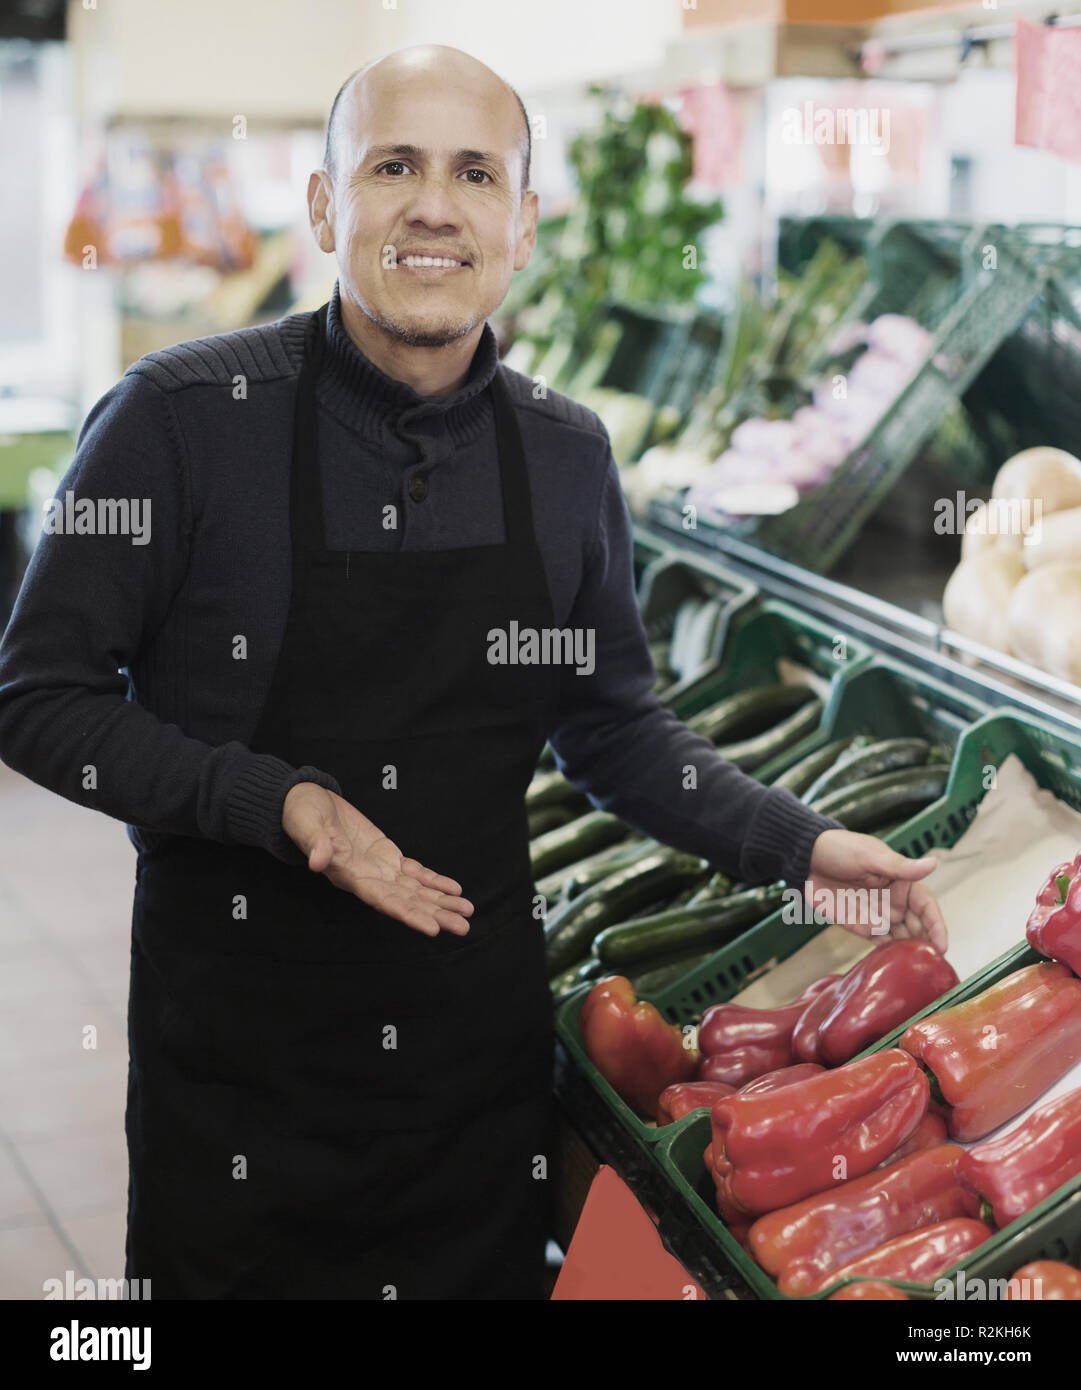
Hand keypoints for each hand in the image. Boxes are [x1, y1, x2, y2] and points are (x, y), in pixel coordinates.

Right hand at [282, 783, 473, 937]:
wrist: (306, 803)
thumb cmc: (302, 815)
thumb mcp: (306, 824)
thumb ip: (314, 843)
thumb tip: (317, 862)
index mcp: (349, 876)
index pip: (383, 900)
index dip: (408, 915)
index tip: (432, 929)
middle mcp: (367, 879)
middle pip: (407, 902)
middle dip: (435, 914)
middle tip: (463, 927)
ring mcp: (379, 868)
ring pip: (415, 890)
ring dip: (441, 902)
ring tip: (467, 911)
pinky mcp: (386, 854)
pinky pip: (414, 871)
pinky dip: (434, 881)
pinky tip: (454, 889)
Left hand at [807, 829, 946, 953]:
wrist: (807, 859)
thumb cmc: (841, 849)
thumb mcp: (871, 856)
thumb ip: (901, 867)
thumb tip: (933, 864)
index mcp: (902, 882)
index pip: (927, 906)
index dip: (936, 925)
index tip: (942, 945)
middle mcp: (895, 901)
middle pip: (918, 927)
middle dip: (926, 944)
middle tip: (931, 963)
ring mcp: (879, 916)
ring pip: (902, 939)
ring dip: (910, 952)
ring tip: (916, 969)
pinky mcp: (862, 927)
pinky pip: (881, 944)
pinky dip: (890, 954)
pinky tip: (896, 965)